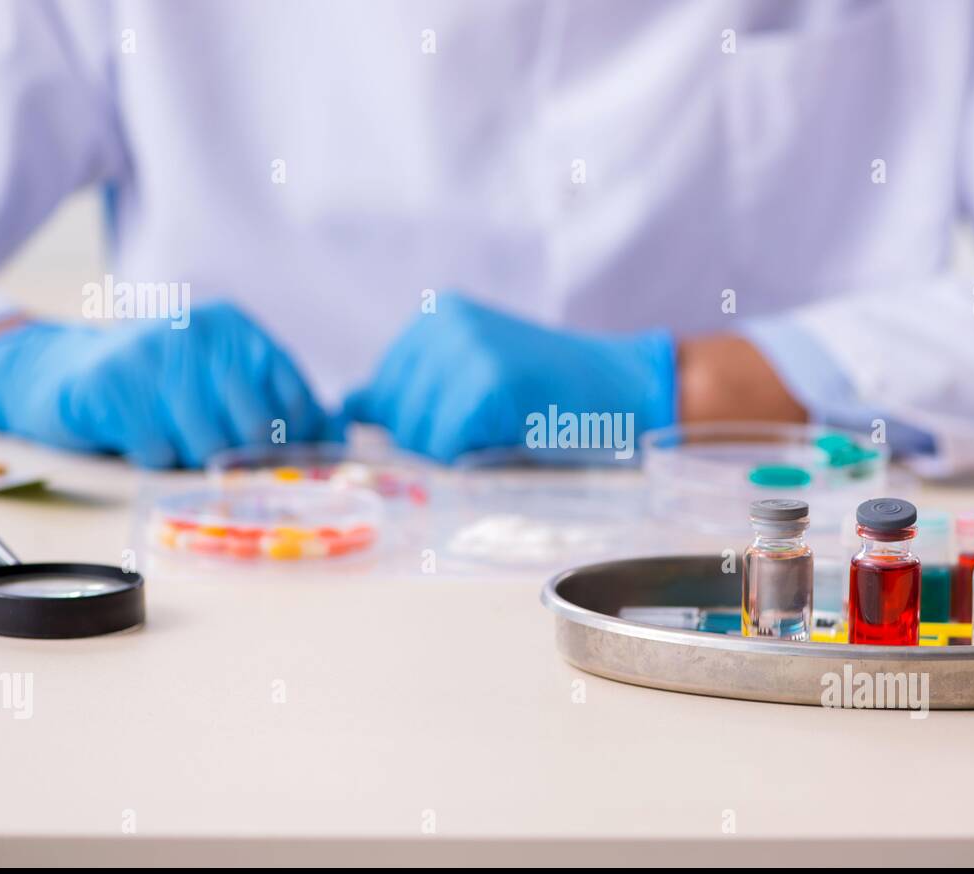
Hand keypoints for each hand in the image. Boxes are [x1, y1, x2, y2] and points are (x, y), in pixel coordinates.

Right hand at [0, 302, 324, 467]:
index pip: (294, 399)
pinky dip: (154, 459)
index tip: (282, 465)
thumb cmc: (162, 389)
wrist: (70, 375)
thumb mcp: (223, 383)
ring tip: (176, 442)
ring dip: (195, 459)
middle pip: (255, 426)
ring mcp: (154, 352)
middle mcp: (201, 331)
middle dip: (242, 458)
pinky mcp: (113, 383)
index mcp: (238, 329)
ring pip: (209, 443)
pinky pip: (158, 451)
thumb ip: (280, 402)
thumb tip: (341, 436)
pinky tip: (140, 437)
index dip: (295, 443)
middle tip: (218, 458)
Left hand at [343, 292, 675, 462]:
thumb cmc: (551, 394)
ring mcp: (465, 349)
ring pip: (418, 436)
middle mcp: (443, 323)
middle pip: (394, 417)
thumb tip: (347, 410)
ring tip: (506, 425)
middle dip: (433, 440)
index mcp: (436, 317)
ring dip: (457, 451)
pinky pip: (449, 446)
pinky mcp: (488, 382)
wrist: (625, 387)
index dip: (417, 424)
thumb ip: (412, 390)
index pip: (380, 393)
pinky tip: (513, 431)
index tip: (467, 420)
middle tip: (493, 425)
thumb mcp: (471, 375)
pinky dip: (475, 456)